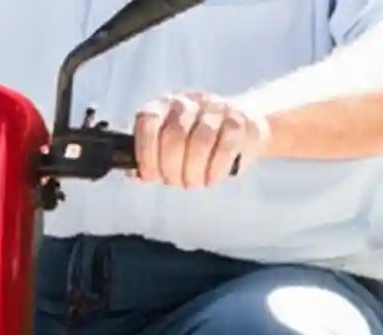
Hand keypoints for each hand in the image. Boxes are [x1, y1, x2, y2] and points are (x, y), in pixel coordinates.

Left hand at [133, 92, 270, 188]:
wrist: (248, 123)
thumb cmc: (201, 141)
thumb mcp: (172, 146)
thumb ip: (152, 159)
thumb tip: (135, 175)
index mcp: (163, 106)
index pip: (147, 123)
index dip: (145, 154)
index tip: (151, 176)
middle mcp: (187, 103)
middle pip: (173, 137)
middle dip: (172, 169)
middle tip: (177, 182)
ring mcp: (215, 108)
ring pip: (199, 143)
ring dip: (194, 173)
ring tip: (194, 182)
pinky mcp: (240, 121)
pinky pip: (224, 148)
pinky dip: (214, 171)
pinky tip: (211, 178)